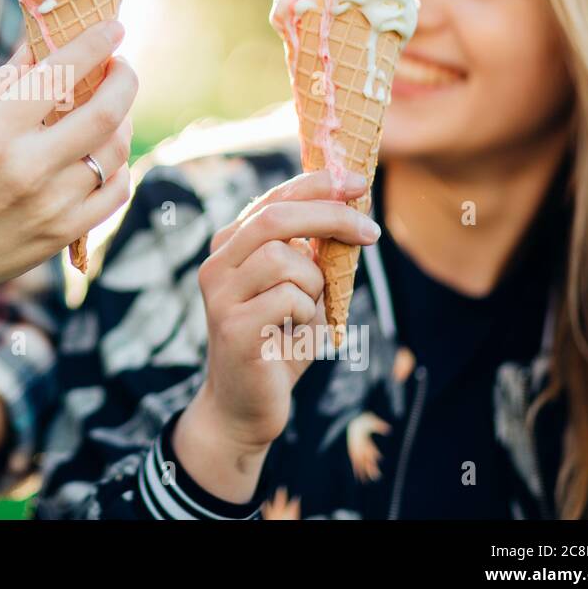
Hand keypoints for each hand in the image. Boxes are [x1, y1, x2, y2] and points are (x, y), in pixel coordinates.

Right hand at [0, 20, 136, 311]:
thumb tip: (38, 45)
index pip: (60, 75)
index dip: (95, 44)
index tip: (113, 26)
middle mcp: (28, 169)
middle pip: (105, 112)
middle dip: (125, 77)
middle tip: (122, 64)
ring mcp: (52, 206)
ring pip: (116, 151)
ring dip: (123, 118)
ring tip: (110, 106)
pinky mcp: (65, 233)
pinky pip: (117, 190)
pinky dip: (120, 163)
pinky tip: (104, 151)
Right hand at [172, 170, 378, 502]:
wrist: (245, 408)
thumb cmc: (277, 344)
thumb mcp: (296, 291)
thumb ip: (309, 253)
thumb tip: (352, 208)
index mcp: (230, 247)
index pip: (274, 199)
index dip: (317, 184)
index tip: (358, 180)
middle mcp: (217, 265)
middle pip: (277, 218)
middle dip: (331, 217)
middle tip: (371, 232)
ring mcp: (220, 296)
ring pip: (286, 261)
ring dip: (316, 285)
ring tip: (308, 314)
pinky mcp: (233, 328)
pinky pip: (290, 300)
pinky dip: (308, 317)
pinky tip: (295, 337)